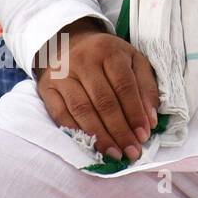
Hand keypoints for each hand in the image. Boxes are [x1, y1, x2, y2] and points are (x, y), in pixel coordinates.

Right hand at [35, 17, 159, 162]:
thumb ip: (146, 87)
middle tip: (131, 151)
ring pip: (82, 110)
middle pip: (104, 101)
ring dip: (99, 136)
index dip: (135, 113)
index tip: (144, 135)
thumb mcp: (134, 61)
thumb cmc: (110, 56)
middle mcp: (84, 61)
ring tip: (114, 153)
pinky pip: (60, 114)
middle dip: (120, 130)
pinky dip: (76, 132)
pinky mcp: (46, 88)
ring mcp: (62, 74)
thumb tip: (151, 120)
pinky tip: (90, 145)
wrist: (71, 43)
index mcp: (110, 51)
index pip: (125, 86)